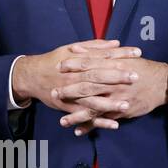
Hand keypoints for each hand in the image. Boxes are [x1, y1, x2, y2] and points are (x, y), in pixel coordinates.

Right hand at [13, 40, 144, 132]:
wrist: (30, 76)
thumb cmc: (53, 61)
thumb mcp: (70, 48)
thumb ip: (94, 46)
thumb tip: (116, 43)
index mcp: (78, 62)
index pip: (102, 57)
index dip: (120, 54)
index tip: (137, 53)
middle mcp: (75, 77)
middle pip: (98, 77)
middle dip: (117, 77)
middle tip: (136, 77)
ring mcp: (72, 94)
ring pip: (92, 99)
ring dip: (110, 103)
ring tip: (127, 105)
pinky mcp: (69, 107)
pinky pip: (85, 116)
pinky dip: (99, 121)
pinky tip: (114, 124)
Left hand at [56, 58, 167, 133]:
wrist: (162, 84)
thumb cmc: (139, 68)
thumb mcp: (122, 56)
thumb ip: (98, 53)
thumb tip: (76, 49)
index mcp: (113, 67)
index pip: (89, 65)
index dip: (73, 66)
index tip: (59, 67)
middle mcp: (114, 84)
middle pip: (88, 88)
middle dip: (70, 92)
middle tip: (54, 93)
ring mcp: (117, 100)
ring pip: (94, 108)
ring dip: (77, 116)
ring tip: (62, 121)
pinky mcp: (122, 112)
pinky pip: (104, 120)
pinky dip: (92, 126)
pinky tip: (79, 131)